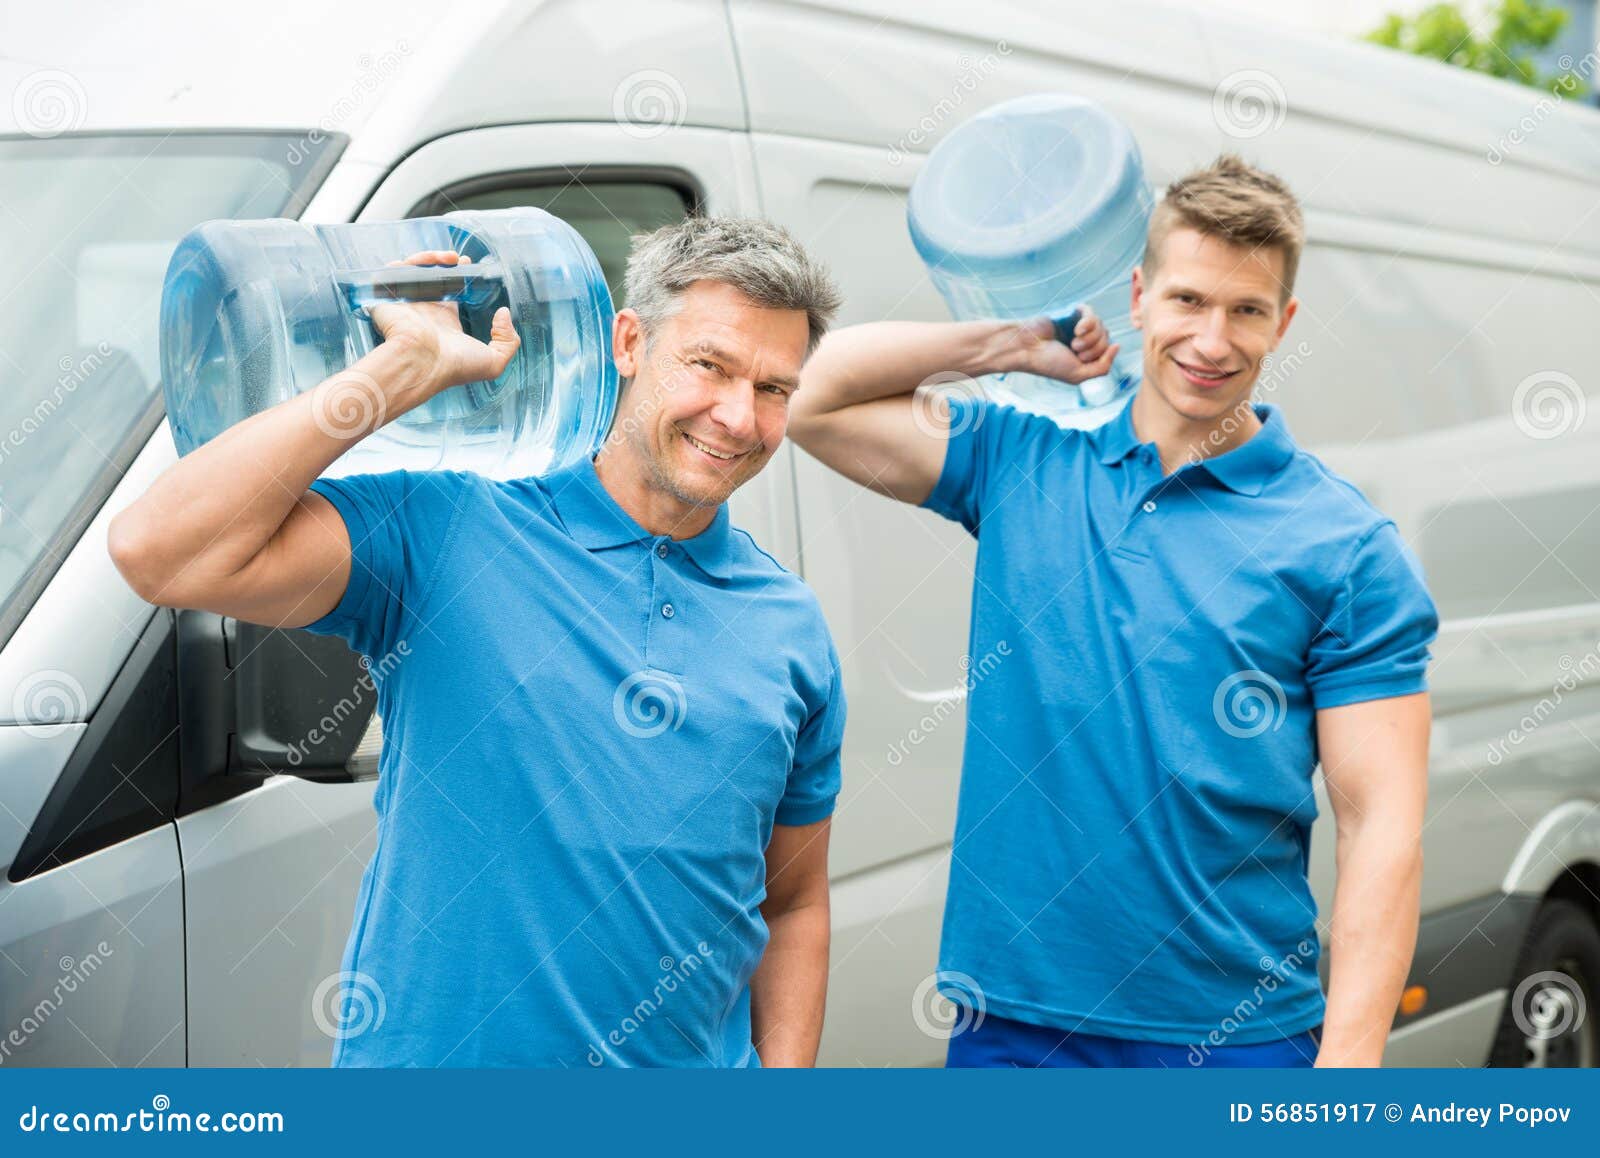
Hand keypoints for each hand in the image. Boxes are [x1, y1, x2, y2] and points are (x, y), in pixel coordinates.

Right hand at [367, 250, 519, 394]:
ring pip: (416, 271)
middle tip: (461, 259)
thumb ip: (508, 340)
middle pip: (433, 277)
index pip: (451, 293)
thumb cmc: (454, 367)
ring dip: (432, 258)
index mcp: (445, 323)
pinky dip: (411, 262)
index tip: (470, 265)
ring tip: (450, 258)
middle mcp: (425, 311)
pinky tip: (429, 261)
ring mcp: (406, 302)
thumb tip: (504, 314)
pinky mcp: (389, 296)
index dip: (461, 277)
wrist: (421, 363)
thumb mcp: (493, 362)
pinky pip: (394, 271)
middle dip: (446, 262)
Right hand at [1010, 306, 1117, 384]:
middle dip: (1093, 347)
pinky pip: (1092, 313)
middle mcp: (1085, 339)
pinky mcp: (1073, 313)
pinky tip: (1077, 329)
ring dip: (1090, 338)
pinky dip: (1088, 322)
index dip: (1099, 356)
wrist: (1027, 347)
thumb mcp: (1078, 375)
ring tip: (1073, 342)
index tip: (1080, 360)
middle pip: (1106, 338)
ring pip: (1101, 326)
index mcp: (1086, 355)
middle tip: (1074, 350)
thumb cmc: (1048, 363)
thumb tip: (1118, 345)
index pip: (1108, 351)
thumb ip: (1102, 367)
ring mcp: (1079, 325)